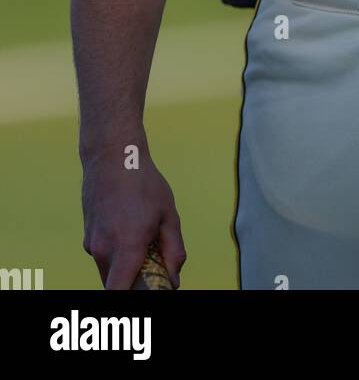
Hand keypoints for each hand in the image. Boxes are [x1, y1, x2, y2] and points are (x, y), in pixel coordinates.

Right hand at [82, 147, 185, 288]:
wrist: (112, 156)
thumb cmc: (144, 183)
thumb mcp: (168, 215)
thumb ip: (173, 250)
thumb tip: (173, 279)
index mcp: (127, 246)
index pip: (119, 293)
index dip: (133, 299)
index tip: (150, 288)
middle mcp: (105, 248)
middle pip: (116, 286)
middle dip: (133, 284)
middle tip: (152, 267)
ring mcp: (92, 243)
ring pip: (108, 272)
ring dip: (124, 268)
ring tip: (142, 240)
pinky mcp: (87, 237)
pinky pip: (103, 256)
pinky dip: (115, 254)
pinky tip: (128, 228)